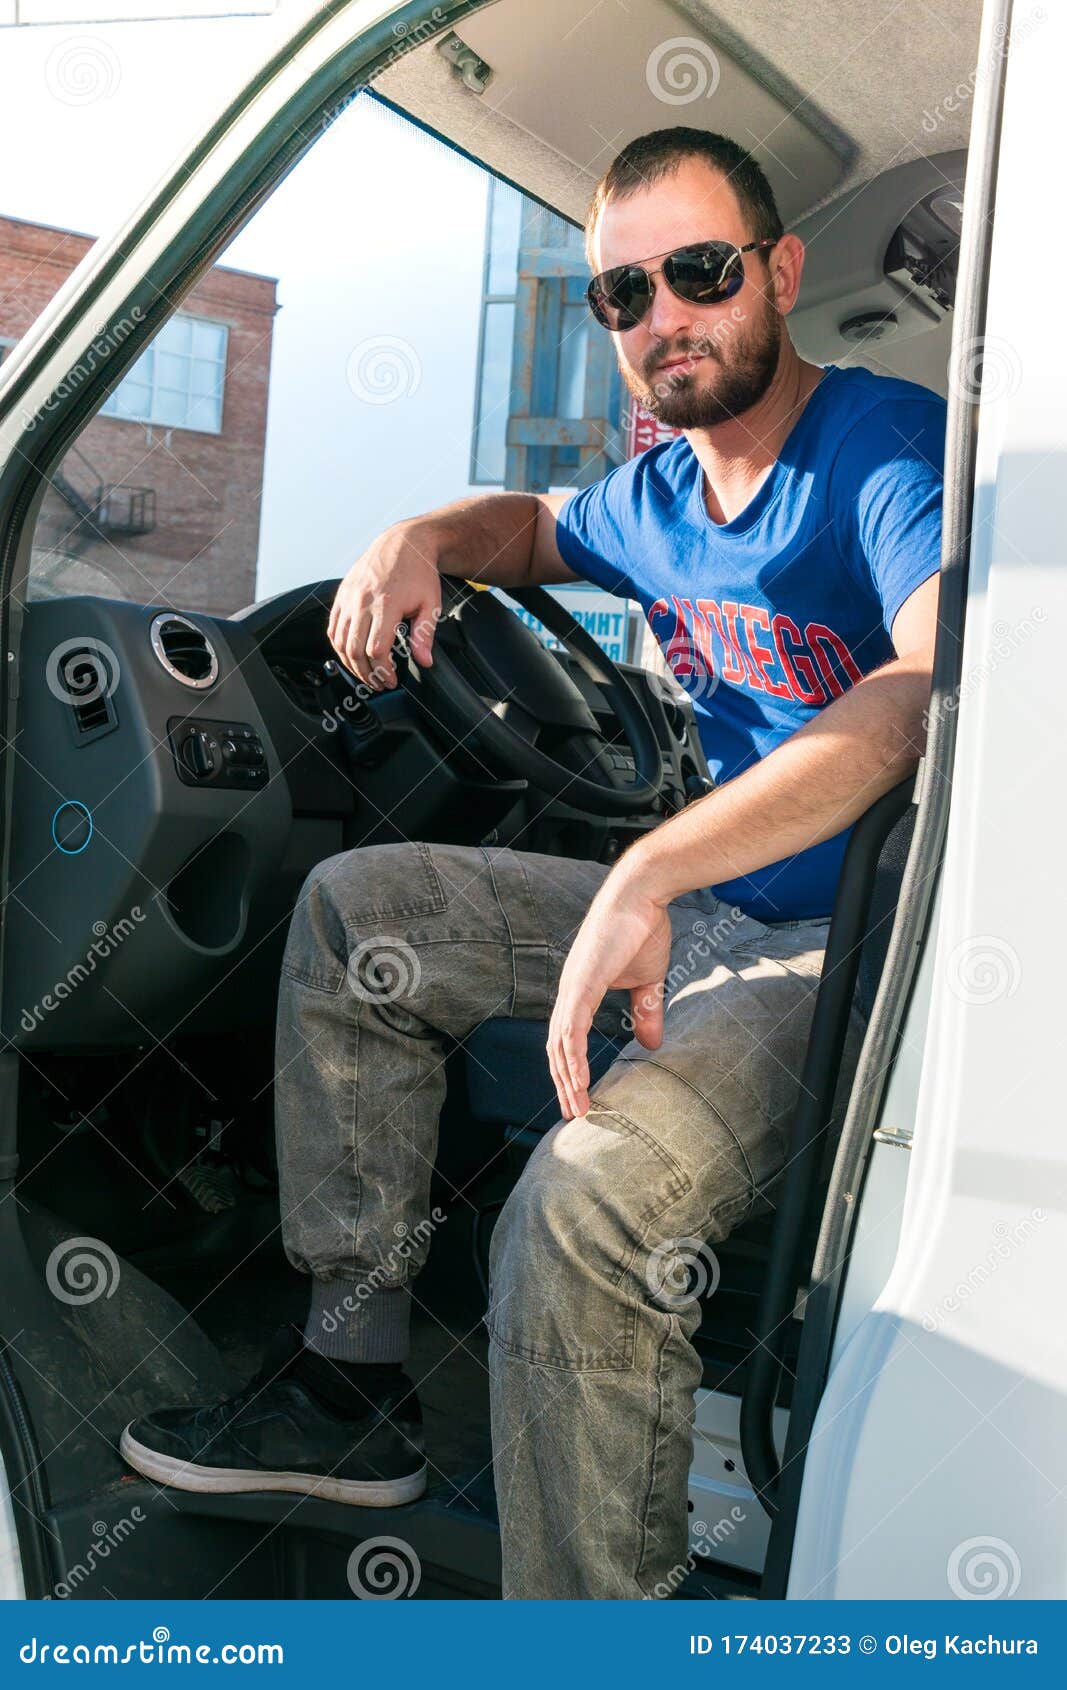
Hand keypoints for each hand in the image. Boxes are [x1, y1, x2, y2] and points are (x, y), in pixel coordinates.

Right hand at [328, 519, 441, 689]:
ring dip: (352, 664)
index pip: (377, 650)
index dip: (383, 671)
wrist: (404, 542)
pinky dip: (339, 646)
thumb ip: (425, 635)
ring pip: (340, 642)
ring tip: (366, 674)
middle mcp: (363, 601)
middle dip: (367, 674)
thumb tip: (424, 662)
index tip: (392, 679)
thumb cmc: (419, 573)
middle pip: (355, 650)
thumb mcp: (431, 604)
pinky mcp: (341, 595)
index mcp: (386, 604)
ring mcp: (349, 598)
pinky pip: (333, 628)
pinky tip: (352, 656)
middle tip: (379, 684)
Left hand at [547, 871, 672, 1120]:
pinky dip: (573, 1059)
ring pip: (560, 1045)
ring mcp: (572, 988)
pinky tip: (579, 1081)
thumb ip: (645, 1011)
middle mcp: (569, 992)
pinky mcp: (581, 984)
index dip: (571, 1068)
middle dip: (564, 1083)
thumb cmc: (643, 928)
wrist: (642, 894)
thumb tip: (651, 1044)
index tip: (580, 1095)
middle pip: (557, 1048)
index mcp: (581, 991)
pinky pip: (571, 1030)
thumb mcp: (647, 980)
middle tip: (573, 1113)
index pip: (567, 1038)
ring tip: (577, 1107)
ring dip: (567, 1079)